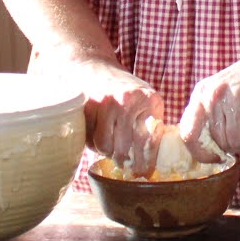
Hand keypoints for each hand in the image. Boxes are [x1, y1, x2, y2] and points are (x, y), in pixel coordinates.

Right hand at [42, 55, 163, 174]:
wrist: (91, 67)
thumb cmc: (121, 90)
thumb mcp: (144, 101)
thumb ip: (149, 125)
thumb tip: (151, 163)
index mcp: (149, 100)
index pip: (150, 140)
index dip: (146, 162)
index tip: (144, 173)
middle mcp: (129, 101)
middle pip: (126, 149)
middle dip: (125, 161)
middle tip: (124, 164)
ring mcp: (106, 104)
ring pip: (106, 148)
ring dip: (107, 151)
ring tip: (110, 141)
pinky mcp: (87, 108)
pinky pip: (91, 140)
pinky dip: (94, 143)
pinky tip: (97, 131)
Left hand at [178, 39, 239, 159]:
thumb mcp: (223, 90)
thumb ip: (211, 114)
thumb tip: (209, 150)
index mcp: (202, 93)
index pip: (188, 134)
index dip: (200, 153)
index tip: (214, 157)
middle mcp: (214, 96)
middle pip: (219, 143)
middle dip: (236, 141)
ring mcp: (234, 100)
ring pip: (237, 142)